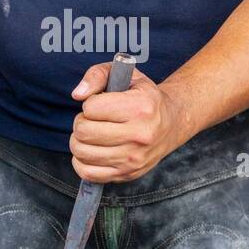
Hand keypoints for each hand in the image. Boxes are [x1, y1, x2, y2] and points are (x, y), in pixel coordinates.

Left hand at [69, 63, 188, 182]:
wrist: (170, 124)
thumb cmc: (143, 98)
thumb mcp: (126, 75)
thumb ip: (97, 75)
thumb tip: (78, 94)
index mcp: (141, 107)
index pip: (91, 108)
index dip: (90, 103)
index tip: (101, 104)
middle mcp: (139, 135)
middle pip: (84, 131)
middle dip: (82, 122)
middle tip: (93, 119)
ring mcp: (133, 159)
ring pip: (82, 152)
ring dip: (80, 141)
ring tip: (93, 133)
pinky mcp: (126, 174)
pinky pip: (87, 173)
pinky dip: (81, 161)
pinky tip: (91, 150)